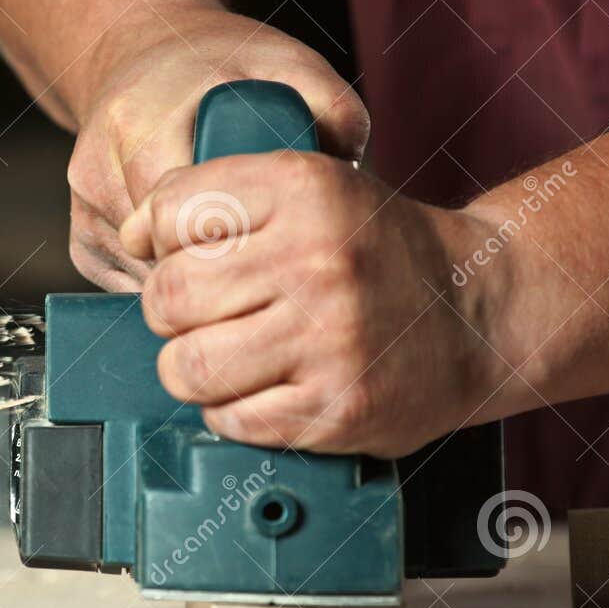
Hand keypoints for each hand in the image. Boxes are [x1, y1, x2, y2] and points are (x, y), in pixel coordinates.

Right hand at [66, 6, 368, 289]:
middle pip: (158, 256)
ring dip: (192, 281)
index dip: (232, 243)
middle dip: (215, 269)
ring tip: (238, 256)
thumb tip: (348, 175)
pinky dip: (168, 283)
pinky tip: (201, 259)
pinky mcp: (80, 234)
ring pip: (141, 278)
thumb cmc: (220, 62)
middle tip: (268, 264)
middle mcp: (98, 164)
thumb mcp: (285, 62)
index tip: (274, 247)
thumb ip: (330, 108)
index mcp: (143, 119)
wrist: (144, 47)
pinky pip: (125, 284)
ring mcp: (83, 204)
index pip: (179, 216)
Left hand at [119, 150, 508, 456]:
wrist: (478, 310)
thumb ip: (220, 196)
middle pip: (169, 294)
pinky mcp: (335, 408)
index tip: (185, 254)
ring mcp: (329, 339)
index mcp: (306, 188)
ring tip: (227, 356)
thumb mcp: (313, 189)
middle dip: (171, 311)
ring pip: (186, 366)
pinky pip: (229, 419)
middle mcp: (317, 260)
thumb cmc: (376, 250)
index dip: (162, 238)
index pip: (171, 210)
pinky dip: (232, 411)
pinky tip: (265, 389)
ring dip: (193, 368)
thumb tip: (130, 233)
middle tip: (206, 314)